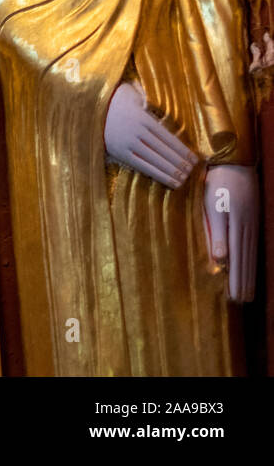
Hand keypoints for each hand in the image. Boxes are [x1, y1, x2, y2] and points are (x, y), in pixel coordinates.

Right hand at [103, 82, 196, 188]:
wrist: (83, 108)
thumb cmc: (111, 98)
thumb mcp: (130, 92)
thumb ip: (146, 97)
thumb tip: (159, 101)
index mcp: (143, 117)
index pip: (168, 137)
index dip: (183, 149)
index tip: (195, 159)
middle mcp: (137, 132)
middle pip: (164, 150)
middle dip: (179, 162)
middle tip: (192, 172)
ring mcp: (127, 143)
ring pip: (155, 160)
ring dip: (171, 171)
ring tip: (183, 179)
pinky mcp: (119, 152)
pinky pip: (141, 166)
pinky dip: (156, 174)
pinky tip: (168, 180)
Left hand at [203, 165, 257, 301]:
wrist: (234, 163)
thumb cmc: (216, 183)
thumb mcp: (211, 207)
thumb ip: (216, 233)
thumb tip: (219, 259)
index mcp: (235, 227)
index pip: (236, 260)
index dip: (236, 279)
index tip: (234, 297)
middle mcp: (247, 228)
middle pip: (246, 260)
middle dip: (243, 282)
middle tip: (242, 301)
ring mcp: (252, 223)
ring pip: (251, 254)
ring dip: (249, 274)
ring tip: (248, 292)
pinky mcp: (252, 219)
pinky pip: (254, 244)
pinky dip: (253, 259)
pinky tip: (251, 268)